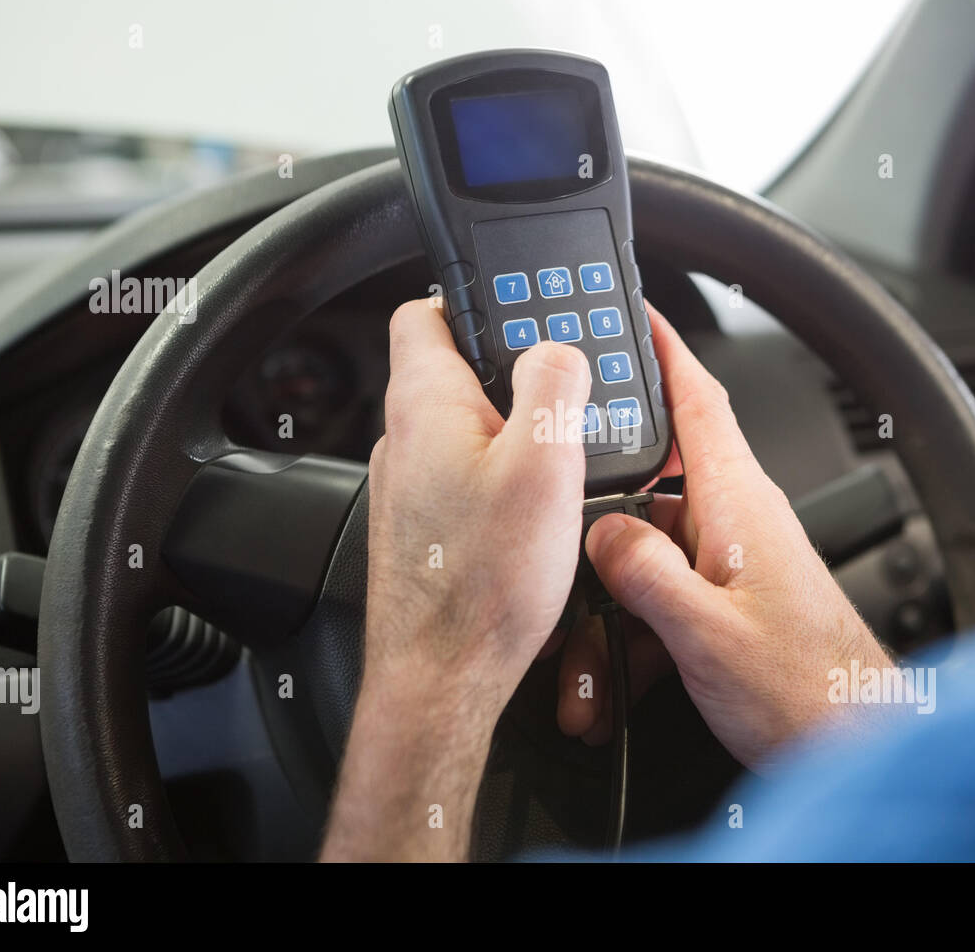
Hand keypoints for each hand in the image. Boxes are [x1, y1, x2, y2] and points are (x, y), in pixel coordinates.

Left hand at [323, 299, 590, 860]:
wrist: (444, 677)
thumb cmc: (482, 586)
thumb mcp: (544, 466)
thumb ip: (554, 386)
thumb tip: (560, 350)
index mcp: (425, 405)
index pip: (426, 310)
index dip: (476, 297)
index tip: (522, 307)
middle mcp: (406, 440)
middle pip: (457, 369)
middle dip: (515, 369)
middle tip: (568, 391)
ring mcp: (411, 486)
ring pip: (467, 426)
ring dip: (514, 426)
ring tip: (565, 454)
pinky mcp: (425, 527)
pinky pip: (467, 475)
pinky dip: (504, 474)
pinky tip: (540, 506)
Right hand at [560, 304, 892, 768]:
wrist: (855, 742)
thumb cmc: (810, 690)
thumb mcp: (707, 633)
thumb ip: (646, 573)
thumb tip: (600, 533)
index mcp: (739, 504)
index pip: (699, 400)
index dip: (663, 350)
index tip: (630, 314)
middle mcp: (736, 522)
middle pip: (648, 489)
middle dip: (595, 527)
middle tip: (552, 549)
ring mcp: (732, 562)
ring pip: (645, 556)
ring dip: (609, 610)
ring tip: (586, 672)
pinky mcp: (728, 601)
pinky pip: (661, 597)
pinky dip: (632, 637)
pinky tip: (612, 683)